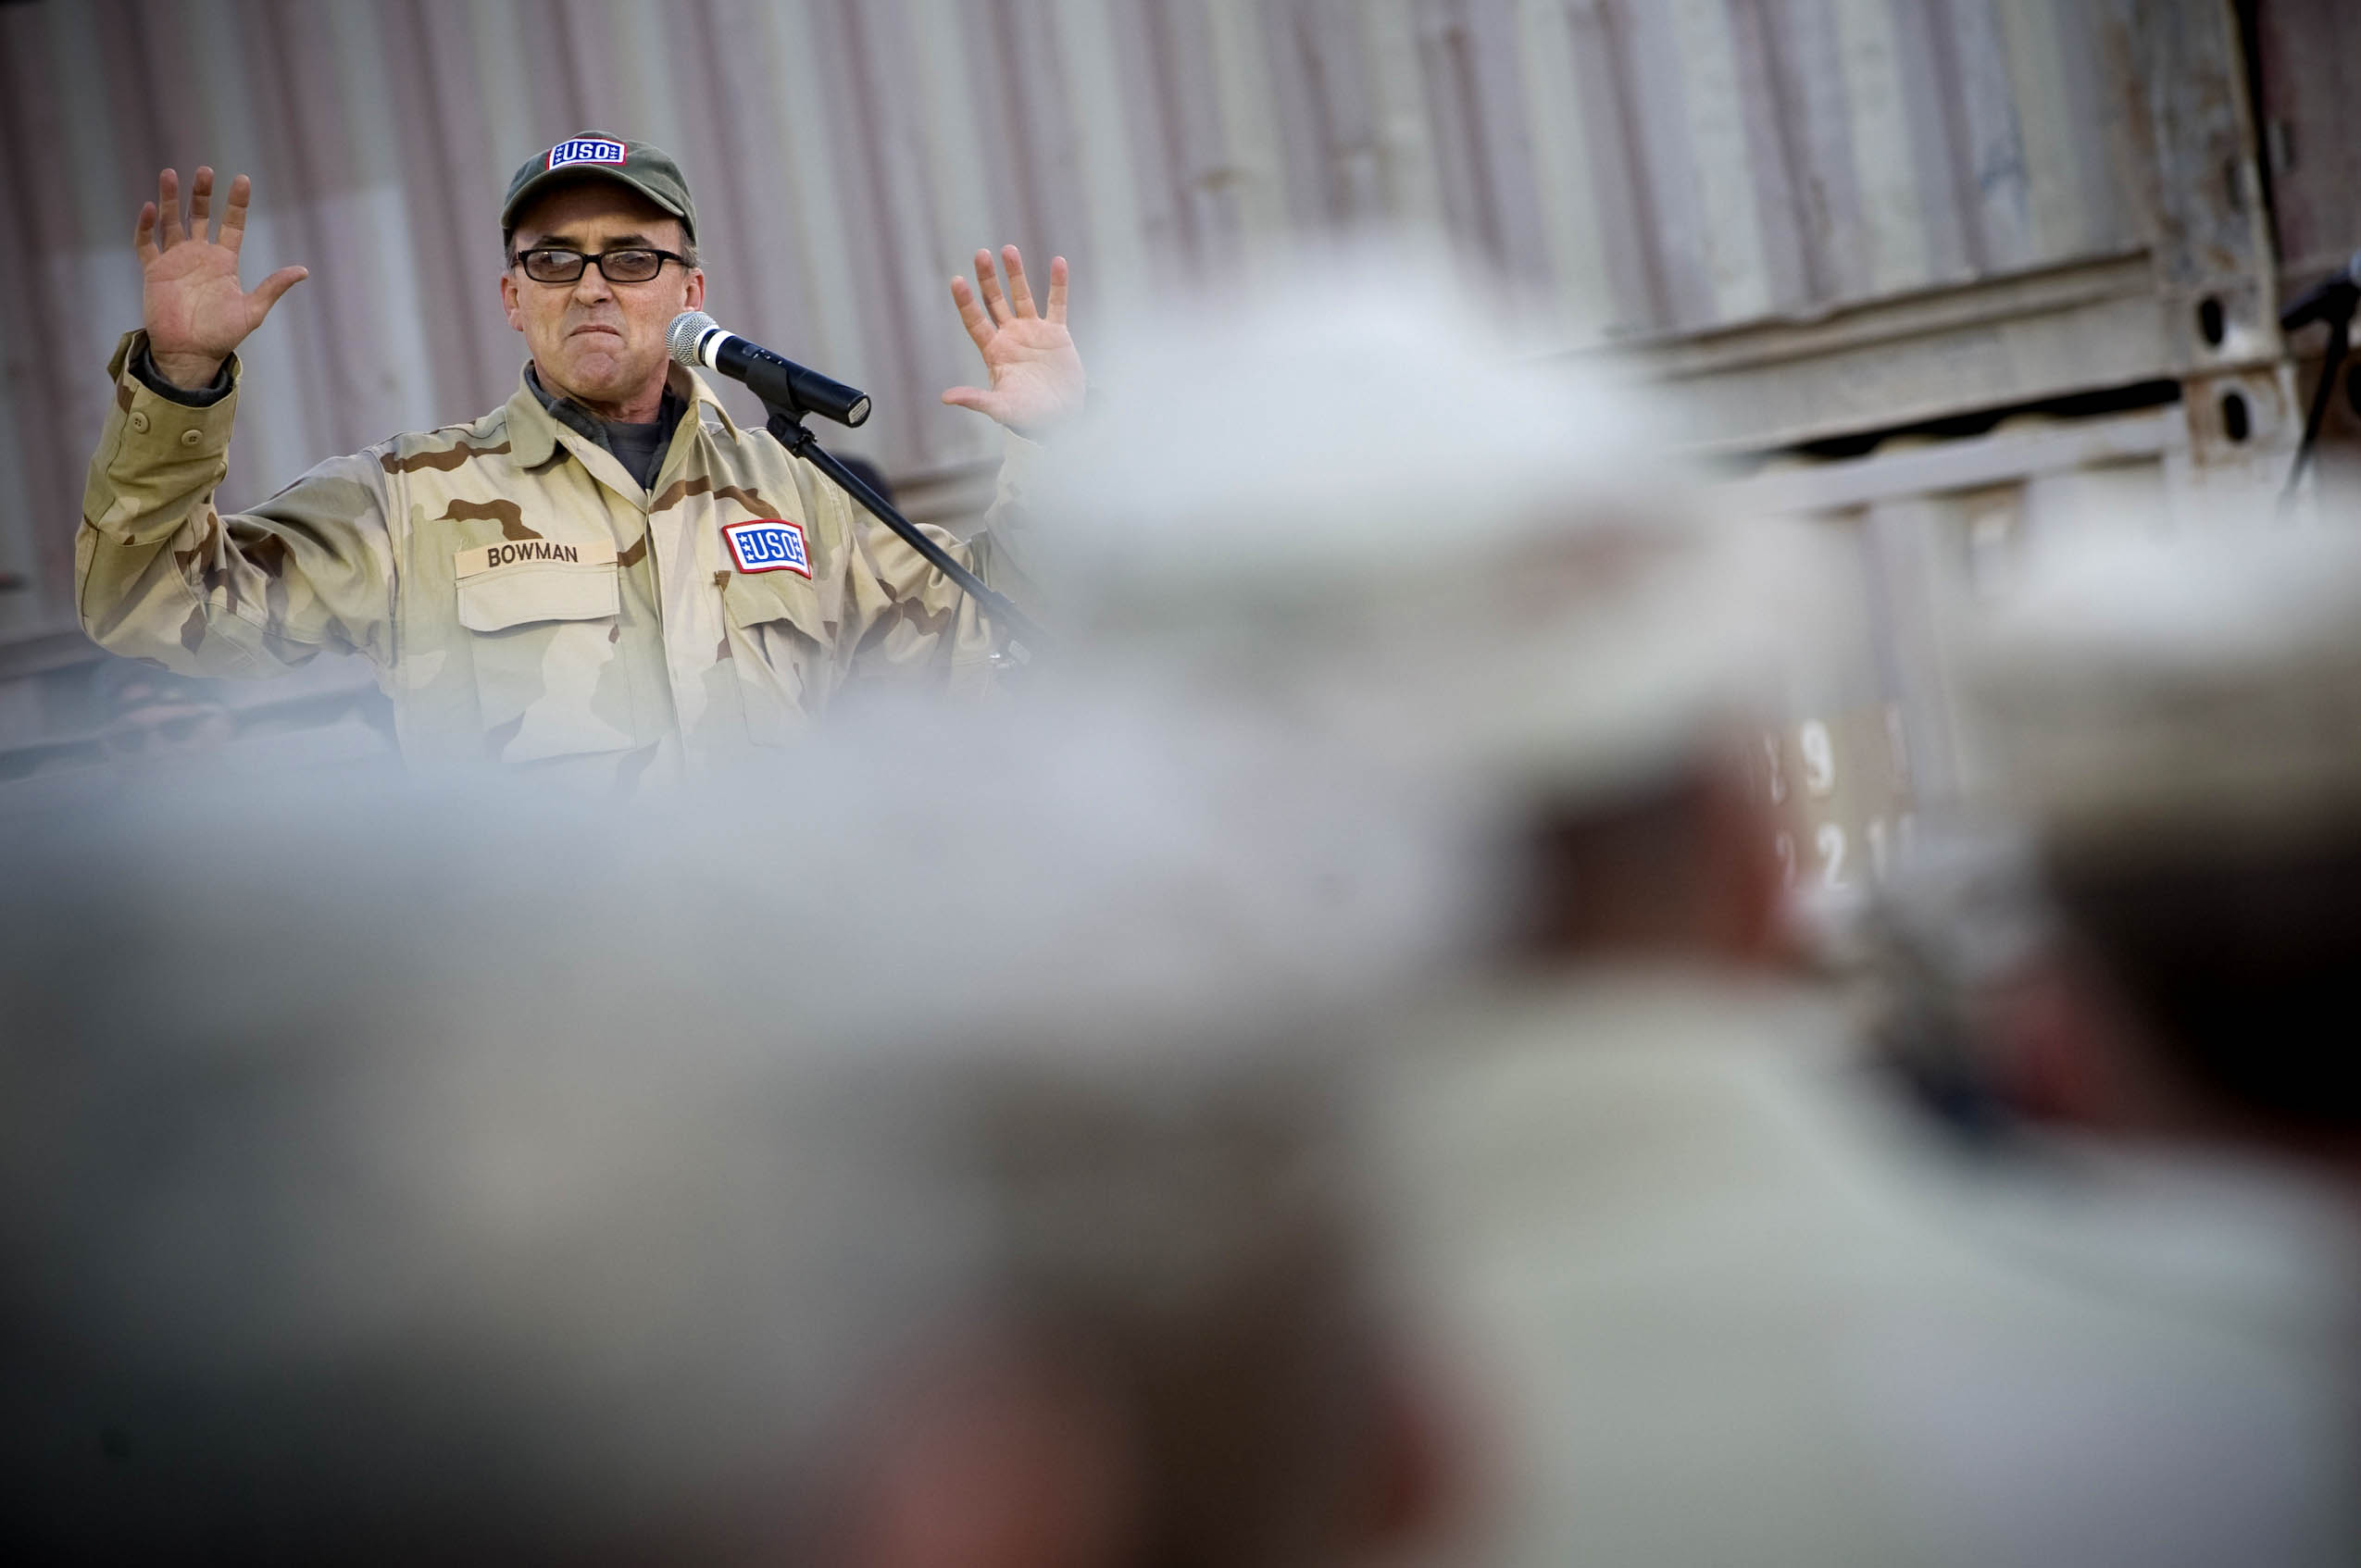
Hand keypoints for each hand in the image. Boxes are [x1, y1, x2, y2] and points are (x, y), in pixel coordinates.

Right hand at [135, 168, 308, 390]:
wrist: (191, 353)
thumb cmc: (222, 335)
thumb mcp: (253, 310)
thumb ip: (273, 287)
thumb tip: (303, 270)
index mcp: (224, 261)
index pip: (232, 224)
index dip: (236, 203)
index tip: (242, 179)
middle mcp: (199, 256)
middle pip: (199, 216)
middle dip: (201, 194)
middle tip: (204, 170)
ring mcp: (175, 261)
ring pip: (170, 222)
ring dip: (170, 199)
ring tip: (170, 174)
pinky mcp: (154, 271)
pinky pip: (147, 244)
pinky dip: (146, 226)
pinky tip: (149, 208)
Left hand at [942, 246, 1083, 437]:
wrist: (1061, 418)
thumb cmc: (1028, 415)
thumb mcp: (1001, 409)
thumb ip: (976, 400)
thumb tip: (946, 398)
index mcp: (994, 351)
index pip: (975, 321)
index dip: (966, 302)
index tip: (957, 280)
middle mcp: (1011, 336)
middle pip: (994, 301)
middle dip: (987, 279)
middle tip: (981, 254)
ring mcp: (1034, 332)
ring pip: (1022, 296)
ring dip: (1016, 274)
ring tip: (1008, 250)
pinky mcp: (1057, 333)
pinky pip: (1057, 303)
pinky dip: (1058, 284)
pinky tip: (1058, 262)